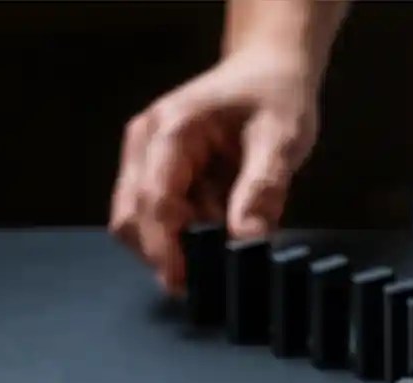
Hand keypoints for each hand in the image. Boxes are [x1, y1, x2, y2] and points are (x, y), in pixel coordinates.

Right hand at [109, 47, 319, 295]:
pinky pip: (155, 215)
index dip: (164, 248)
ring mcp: (144, 157)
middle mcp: (145, 143)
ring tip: (224, 239)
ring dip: (175, 242)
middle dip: (164, 253)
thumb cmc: (276, 96)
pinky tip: (218, 225)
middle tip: (211, 277)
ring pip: (136, 221)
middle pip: (130, 217)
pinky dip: (182, 231)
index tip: (184, 284)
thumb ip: (262, 189)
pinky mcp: (155, 171)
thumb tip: (248, 242)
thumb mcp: (282, 140)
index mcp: (171, 129)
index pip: (153, 200)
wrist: (269, 68)